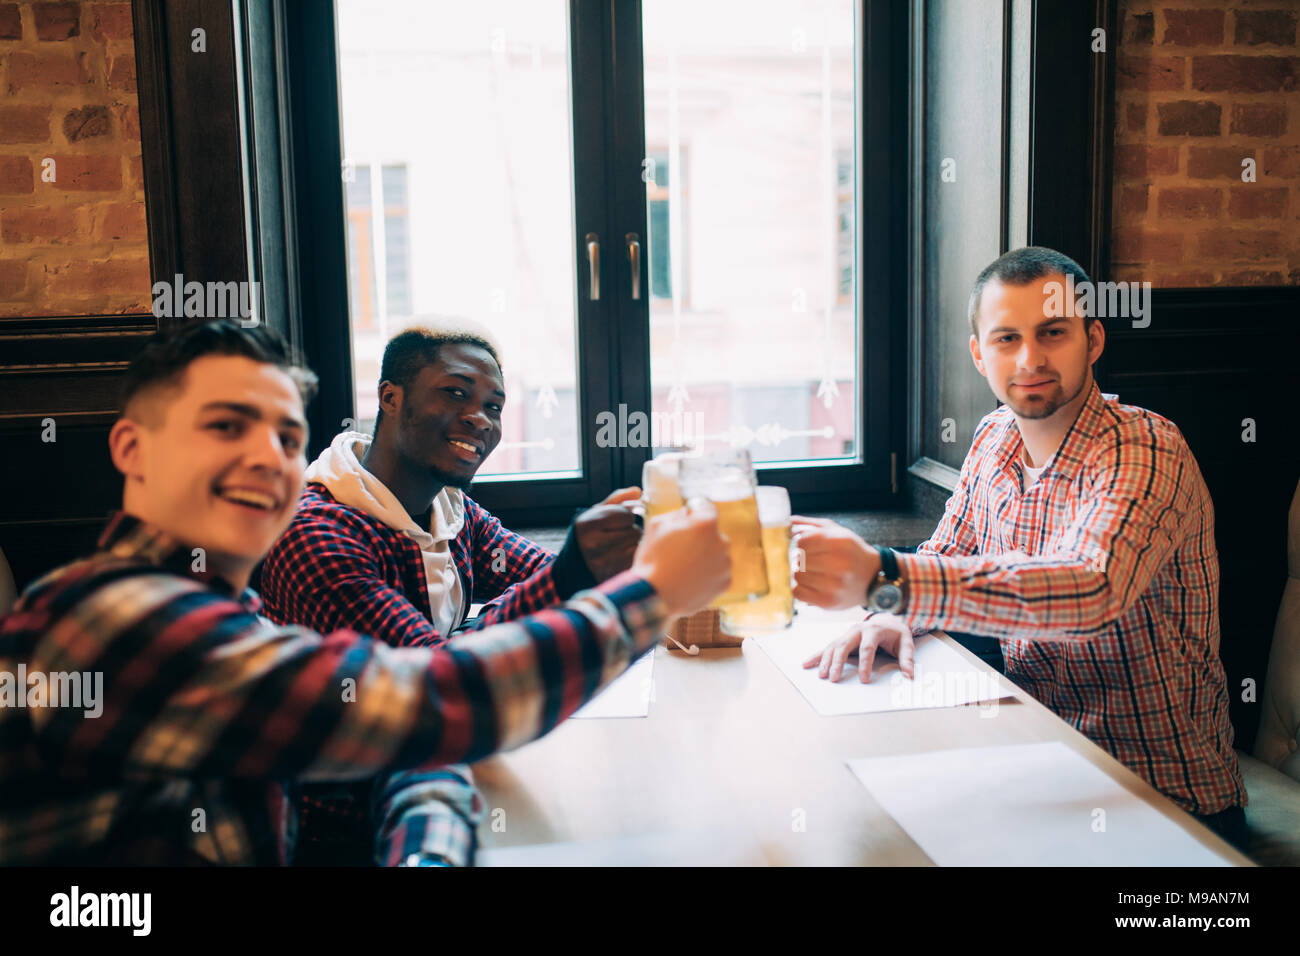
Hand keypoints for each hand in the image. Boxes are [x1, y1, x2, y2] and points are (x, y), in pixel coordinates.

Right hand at [573, 486, 642, 581]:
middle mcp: (594, 545)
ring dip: (633, 544)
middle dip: (630, 531)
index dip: (626, 516)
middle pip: (634, 532)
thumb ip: (618, 499)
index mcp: (587, 525)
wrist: (575, 565)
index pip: (626, 515)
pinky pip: (637, 560)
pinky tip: (622, 557)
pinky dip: (634, 557)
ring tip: (619, 546)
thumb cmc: (588, 534)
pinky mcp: (614, 575)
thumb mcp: (596, 513)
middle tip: (618, 534)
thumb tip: (639, 492)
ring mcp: (604, 563)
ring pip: (637, 546)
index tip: (618, 520)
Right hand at [631, 499, 730, 616]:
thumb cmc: (652, 560)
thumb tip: (687, 515)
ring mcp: (725, 564)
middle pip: (711, 532)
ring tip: (682, 567)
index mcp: (705, 524)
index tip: (686, 517)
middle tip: (678, 549)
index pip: (705, 507)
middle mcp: (722, 542)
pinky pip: (717, 572)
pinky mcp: (724, 583)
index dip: (693, 510)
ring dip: (704, 556)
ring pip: (716, 553)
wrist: (653, 598)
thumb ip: (676, 514)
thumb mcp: (655, 525)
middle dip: (698, 536)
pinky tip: (689, 579)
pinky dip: (707, 574)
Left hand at [790, 516, 879, 609]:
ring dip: (801, 573)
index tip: (809, 546)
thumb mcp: (838, 532)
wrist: (872, 578)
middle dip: (802, 558)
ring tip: (814, 572)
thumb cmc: (851, 553)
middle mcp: (840, 564)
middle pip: (799, 559)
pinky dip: (801, 588)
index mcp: (841, 542)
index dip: (802, 543)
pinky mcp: (828, 602)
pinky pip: (798, 592)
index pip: (803, 541)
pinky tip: (812, 584)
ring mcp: (835, 585)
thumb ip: (812, 525)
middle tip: (813, 561)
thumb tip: (788, 522)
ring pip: (797, 575)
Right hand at [801, 614, 915, 682]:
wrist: (887, 618)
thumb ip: (907, 658)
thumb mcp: (906, 642)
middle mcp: (857, 630)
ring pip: (833, 646)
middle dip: (837, 663)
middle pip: (844, 646)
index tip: (864, 679)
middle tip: (834, 678)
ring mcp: (847, 633)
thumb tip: (909, 675)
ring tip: (821, 675)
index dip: (865, 664)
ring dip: (825, 660)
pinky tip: (807, 664)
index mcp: (873, 630)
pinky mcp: (842, 638)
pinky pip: (827, 647)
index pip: (867, 648)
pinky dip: (817, 656)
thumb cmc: (895, 632)